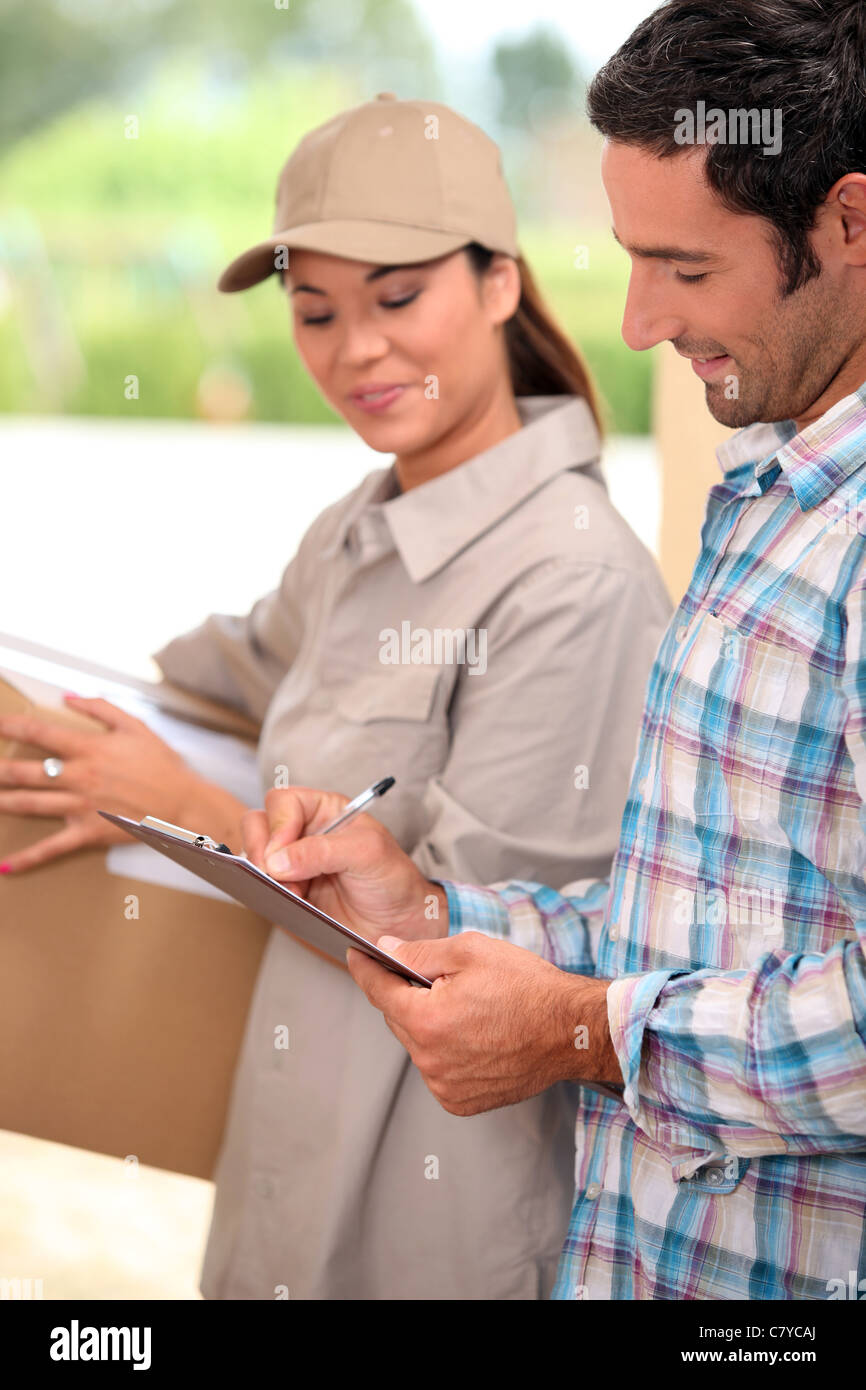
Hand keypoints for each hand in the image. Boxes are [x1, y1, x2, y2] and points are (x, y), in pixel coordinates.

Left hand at [0, 695, 207, 872]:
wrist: (184, 804)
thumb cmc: (163, 765)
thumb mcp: (135, 726)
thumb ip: (100, 708)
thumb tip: (69, 696)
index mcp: (89, 749)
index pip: (40, 733)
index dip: (12, 725)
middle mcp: (79, 777)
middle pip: (24, 772)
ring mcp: (80, 807)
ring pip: (29, 804)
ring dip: (1, 801)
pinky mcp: (87, 833)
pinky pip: (51, 848)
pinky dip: (27, 858)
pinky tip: (6, 864)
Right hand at [242, 786, 448, 944]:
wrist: (399, 923)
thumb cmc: (393, 879)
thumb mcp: (367, 854)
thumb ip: (321, 851)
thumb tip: (277, 860)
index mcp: (326, 809)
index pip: (284, 802)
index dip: (279, 825)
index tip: (283, 854)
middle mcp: (305, 831)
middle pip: (259, 823)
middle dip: (262, 849)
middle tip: (278, 875)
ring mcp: (294, 861)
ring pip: (254, 854)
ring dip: (264, 874)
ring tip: (292, 892)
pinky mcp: (289, 889)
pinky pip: (261, 884)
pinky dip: (266, 892)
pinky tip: (288, 900)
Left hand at [346, 932, 621, 1114]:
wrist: (572, 1031)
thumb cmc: (529, 989)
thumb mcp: (470, 952)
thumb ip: (420, 953)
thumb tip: (386, 949)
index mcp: (427, 1020)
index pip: (378, 989)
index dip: (365, 968)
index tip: (356, 956)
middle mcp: (430, 1059)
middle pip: (398, 1018)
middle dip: (409, 995)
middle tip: (441, 979)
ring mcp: (445, 1085)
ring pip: (418, 1045)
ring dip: (429, 1025)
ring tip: (469, 1010)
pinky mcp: (461, 1101)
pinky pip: (438, 1070)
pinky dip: (446, 1052)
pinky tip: (476, 1036)